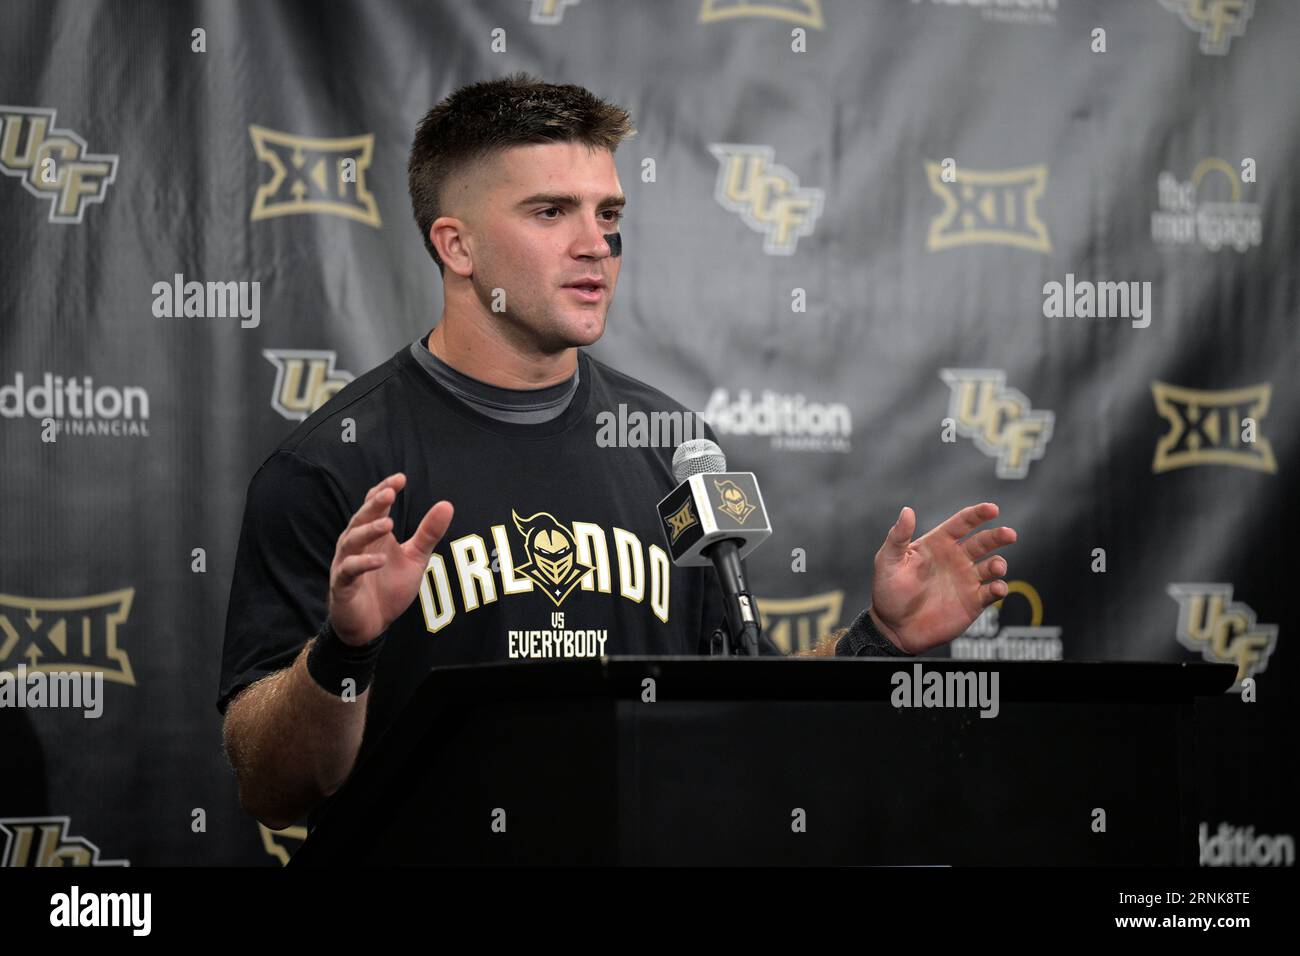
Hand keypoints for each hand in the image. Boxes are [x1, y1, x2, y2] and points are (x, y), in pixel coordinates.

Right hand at [327, 473, 453, 645]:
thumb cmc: (389, 588)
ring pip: (352, 540)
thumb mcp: (415, 558)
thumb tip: (447, 504)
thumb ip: (428, 533)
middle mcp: (356, 544)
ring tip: (388, 524)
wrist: (371, 624)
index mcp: (373, 535)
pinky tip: (379, 560)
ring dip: (369, 531)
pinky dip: (362, 563)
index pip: (374, 506)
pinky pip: (349, 570)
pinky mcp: (342, 585)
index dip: (384, 490)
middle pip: (361, 518)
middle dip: (375, 505)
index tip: (401, 479)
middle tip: (390, 493)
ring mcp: (346, 563)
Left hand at [868, 502, 1015, 653]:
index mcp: (938, 544)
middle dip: (998, 536)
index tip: (992, 509)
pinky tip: (996, 588)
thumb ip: (898, 537)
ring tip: (996, 567)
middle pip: (983, 542)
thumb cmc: (888, 592)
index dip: (977, 514)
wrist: (893, 628)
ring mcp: (966, 580)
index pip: (962, 523)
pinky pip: (993, 592)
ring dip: (998, 564)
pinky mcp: (973, 602)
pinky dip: (1000, 589)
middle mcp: (956, 558)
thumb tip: (907, 510)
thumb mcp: (887, 561)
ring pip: (992, 565)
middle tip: (1009, 534)